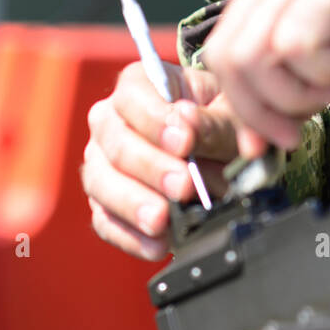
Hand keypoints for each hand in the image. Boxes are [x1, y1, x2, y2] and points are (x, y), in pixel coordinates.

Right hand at [82, 62, 240, 261]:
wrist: (218, 150)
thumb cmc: (220, 121)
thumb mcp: (228, 114)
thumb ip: (213, 122)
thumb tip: (189, 123)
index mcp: (139, 85)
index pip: (134, 98)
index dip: (157, 121)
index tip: (185, 142)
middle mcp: (110, 120)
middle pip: (116, 142)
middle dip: (152, 167)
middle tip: (184, 184)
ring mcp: (101, 163)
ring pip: (102, 182)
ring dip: (134, 203)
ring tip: (163, 219)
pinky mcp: (104, 203)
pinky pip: (105, 221)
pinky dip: (130, 236)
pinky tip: (157, 243)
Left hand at [202, 0, 329, 156]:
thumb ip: (308, 69)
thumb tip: (272, 123)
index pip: (227, 46)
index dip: (241, 104)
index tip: (265, 143)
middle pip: (229, 55)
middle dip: (260, 111)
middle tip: (299, 131)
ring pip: (255, 54)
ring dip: (294, 93)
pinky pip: (298, 44)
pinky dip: (323, 71)